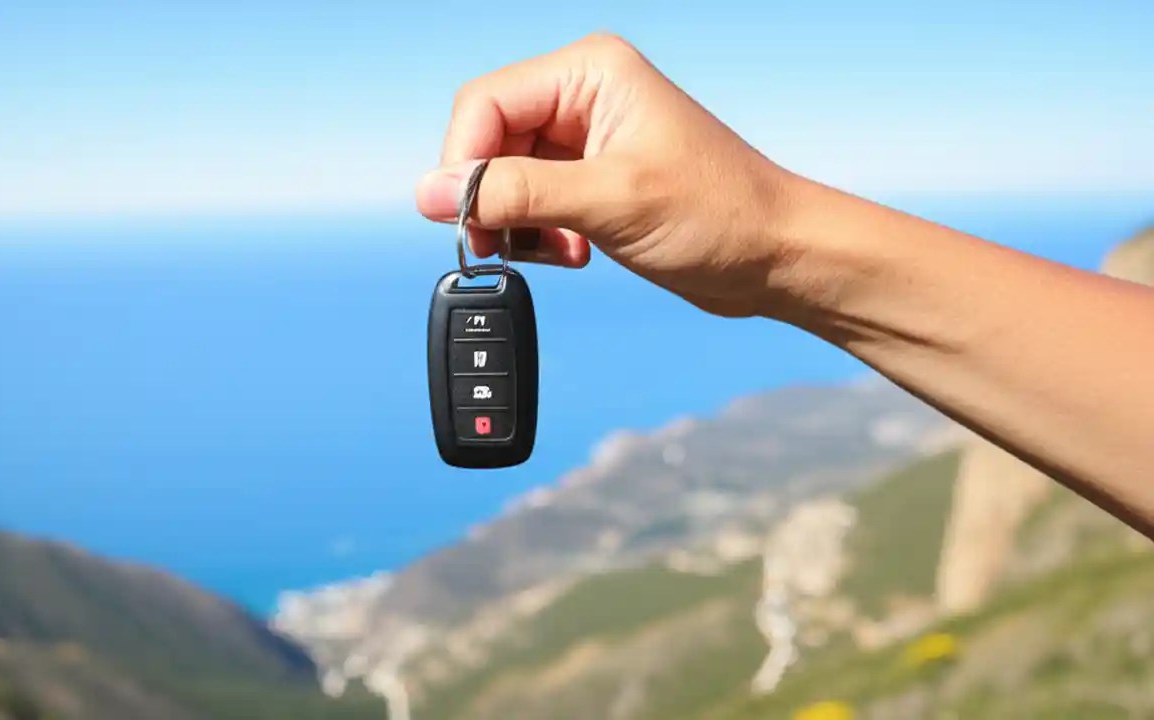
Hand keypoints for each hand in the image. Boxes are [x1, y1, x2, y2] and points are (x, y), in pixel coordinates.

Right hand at [415, 33, 798, 317]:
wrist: (775, 256)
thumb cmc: (719, 214)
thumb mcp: (607, 202)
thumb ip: (514, 193)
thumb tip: (432, 192)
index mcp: (590, 73)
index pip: (484, 104)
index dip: (462, 163)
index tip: (462, 219)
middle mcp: (583, 97)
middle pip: (488, 141)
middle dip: (489, 199)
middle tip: (500, 247)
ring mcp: (588, 140)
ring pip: (507, 178)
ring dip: (517, 223)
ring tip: (556, 250)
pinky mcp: (593, 180)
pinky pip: (534, 203)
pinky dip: (540, 235)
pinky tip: (574, 252)